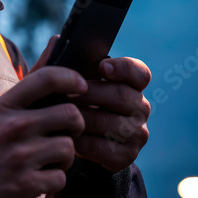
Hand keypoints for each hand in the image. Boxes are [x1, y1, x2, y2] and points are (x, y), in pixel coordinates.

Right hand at [0, 53, 86, 197]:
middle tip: (63, 133)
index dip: (72, 79)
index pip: (47, 78)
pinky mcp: (25, 184)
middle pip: (71, 115)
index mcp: (3, 106)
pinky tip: (37, 179)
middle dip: (74, 126)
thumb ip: (28, 85)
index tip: (80, 87)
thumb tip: (56, 41)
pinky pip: (60, 178)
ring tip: (46, 160)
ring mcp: (19, 156)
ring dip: (63, 157)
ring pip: (68, 148)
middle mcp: (13, 127)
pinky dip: (53, 181)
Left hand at [68, 55, 150, 171]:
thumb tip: (57, 41)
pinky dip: (82, 142)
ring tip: (60, 114)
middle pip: (123, 95)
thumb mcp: (62, 84)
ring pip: (111, 123)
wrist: (70, 142)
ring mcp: (137, 133)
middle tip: (65, 93)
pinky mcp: (127, 156)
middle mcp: (140, 107)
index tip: (101, 67)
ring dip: (83, 118)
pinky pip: (103, 147)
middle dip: (90, 93)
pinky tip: (67, 136)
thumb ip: (60, 63)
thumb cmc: (68, 104)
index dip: (124, 68)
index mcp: (131, 84)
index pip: (139, 72)